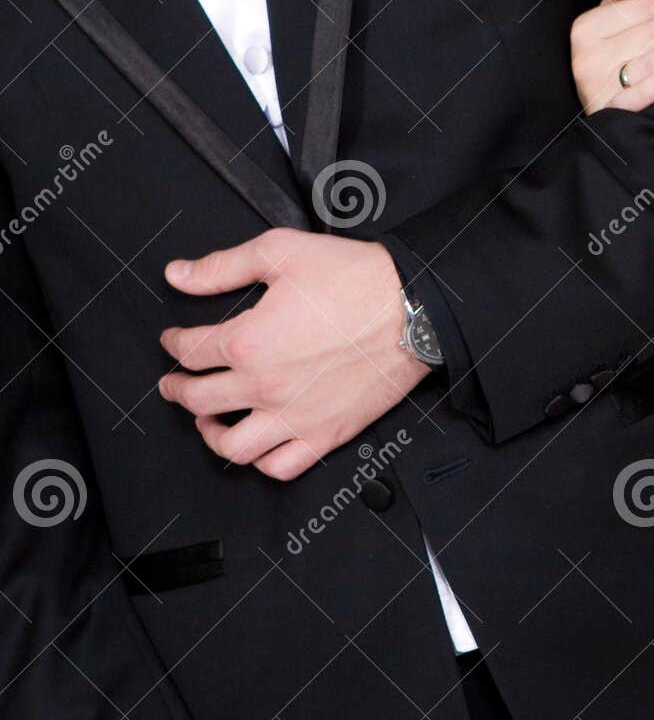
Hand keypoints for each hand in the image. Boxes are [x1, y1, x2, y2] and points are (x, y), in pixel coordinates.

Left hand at [157, 228, 430, 480]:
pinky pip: (280, 467)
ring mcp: (296, 416)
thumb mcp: (280, 252)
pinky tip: (259, 442)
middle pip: (197, 400)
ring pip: (231, 446)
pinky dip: (261, 461)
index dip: (173, 343)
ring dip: (210, 433)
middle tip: (174, 384)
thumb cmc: (355, 278)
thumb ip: (222, 267)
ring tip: (210, 419)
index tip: (174, 339)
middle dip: (176, 390)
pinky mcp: (326, 434)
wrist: (414, 309)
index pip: (188, 351)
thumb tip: (178, 275)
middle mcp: (264, 386)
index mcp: (247, 342)